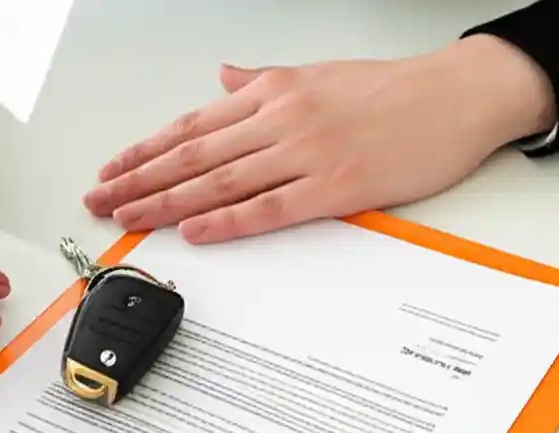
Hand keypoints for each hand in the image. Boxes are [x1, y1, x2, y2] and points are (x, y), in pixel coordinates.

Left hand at [83, 34, 555, 243]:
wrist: (456, 96)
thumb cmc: (392, 91)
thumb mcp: (318, 74)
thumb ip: (263, 81)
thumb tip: (223, 77)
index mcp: (274, 91)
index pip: (193, 124)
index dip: (146, 151)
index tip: (113, 171)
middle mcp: (281, 118)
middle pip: (194, 154)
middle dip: (141, 180)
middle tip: (102, 202)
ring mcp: (307, 152)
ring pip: (220, 181)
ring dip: (169, 203)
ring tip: (131, 219)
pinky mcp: (336, 186)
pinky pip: (269, 208)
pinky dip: (227, 221)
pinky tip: (196, 231)